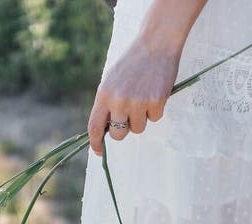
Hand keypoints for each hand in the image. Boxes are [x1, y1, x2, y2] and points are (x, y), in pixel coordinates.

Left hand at [87, 38, 180, 155]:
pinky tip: (155, 91)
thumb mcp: (112, 80)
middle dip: (124, 129)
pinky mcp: (155, 102)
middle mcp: (118, 100)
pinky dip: (156, 109)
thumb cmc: (133, 63)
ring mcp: (137, 102)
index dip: (95, 143)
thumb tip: (106, 130)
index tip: (98, 151)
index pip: (95, 127)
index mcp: (104, 94)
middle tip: (130, 114)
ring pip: (138, 128)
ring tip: (144, 96)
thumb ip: (108, 104)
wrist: (156, 43)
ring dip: (142, 118)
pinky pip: (155, 118)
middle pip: (118, 134)